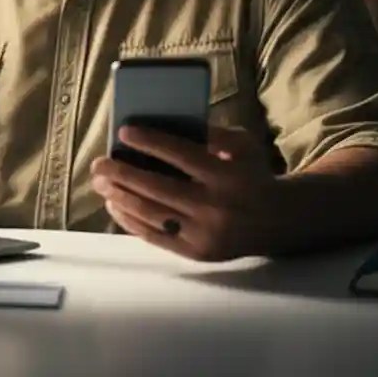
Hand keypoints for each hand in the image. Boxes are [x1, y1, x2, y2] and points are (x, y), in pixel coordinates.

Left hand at [91, 124, 279, 260]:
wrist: (278, 221)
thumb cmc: (251, 174)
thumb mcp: (242, 146)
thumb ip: (211, 133)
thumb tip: (164, 124)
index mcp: (226, 176)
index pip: (181, 154)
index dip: (150, 142)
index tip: (124, 132)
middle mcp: (215, 207)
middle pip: (158, 188)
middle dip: (122, 174)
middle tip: (99, 164)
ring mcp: (204, 234)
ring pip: (151, 214)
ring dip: (120, 197)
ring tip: (100, 184)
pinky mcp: (196, 253)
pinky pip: (155, 237)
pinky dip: (130, 221)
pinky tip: (115, 206)